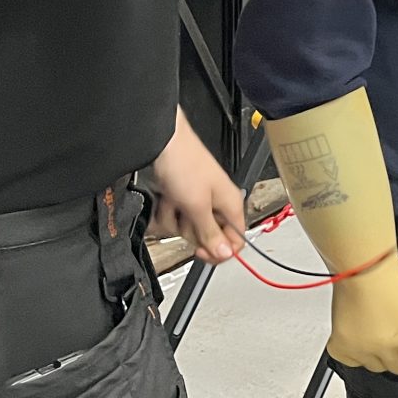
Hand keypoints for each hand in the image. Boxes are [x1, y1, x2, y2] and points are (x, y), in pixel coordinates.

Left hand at [147, 110, 244, 262]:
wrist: (162, 143)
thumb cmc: (185, 163)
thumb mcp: (197, 206)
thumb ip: (211, 233)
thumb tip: (225, 254)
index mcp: (231, 206)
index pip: (235, 242)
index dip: (218, 251)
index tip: (201, 251)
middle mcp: (218, 206)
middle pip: (207, 238)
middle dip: (190, 231)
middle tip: (186, 214)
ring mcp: (199, 202)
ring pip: (187, 230)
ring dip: (174, 220)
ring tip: (173, 202)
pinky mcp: (183, 199)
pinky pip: (174, 219)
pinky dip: (166, 212)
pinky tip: (166, 199)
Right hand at [327, 252, 397, 374]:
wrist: (362, 265)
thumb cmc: (393, 277)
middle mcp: (386, 347)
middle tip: (395, 331)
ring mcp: (362, 349)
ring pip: (376, 367)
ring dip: (379, 354)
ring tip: (377, 329)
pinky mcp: (341, 346)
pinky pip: (351, 362)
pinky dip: (355, 353)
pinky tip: (360, 336)